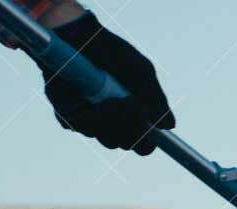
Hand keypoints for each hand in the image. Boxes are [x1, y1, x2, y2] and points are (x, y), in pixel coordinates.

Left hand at [43, 13, 174, 154]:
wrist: (79, 36)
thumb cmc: (112, 52)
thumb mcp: (142, 74)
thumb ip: (155, 100)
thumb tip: (168, 126)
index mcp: (130, 115)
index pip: (142, 143)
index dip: (148, 142)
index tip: (153, 132)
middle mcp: (109, 121)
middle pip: (126, 144)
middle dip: (135, 129)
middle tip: (136, 106)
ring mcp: (89, 120)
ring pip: (107, 140)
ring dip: (117, 120)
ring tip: (119, 99)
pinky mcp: (68, 116)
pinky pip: (84, 128)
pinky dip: (96, 115)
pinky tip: (100, 98)